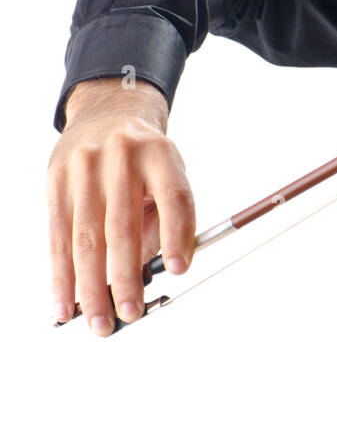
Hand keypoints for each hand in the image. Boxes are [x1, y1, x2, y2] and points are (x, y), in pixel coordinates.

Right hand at [47, 79, 195, 334]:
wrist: (106, 116)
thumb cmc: (144, 163)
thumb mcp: (166, 177)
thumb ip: (166, 223)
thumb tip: (153, 278)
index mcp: (161, 154)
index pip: (173, 197)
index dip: (176, 235)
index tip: (178, 272)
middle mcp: (121, 156)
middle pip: (123, 225)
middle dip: (125, 277)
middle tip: (131, 313)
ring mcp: (84, 167)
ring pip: (86, 237)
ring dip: (90, 287)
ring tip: (99, 321)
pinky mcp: (56, 180)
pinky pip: (57, 236)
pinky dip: (62, 275)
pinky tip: (65, 304)